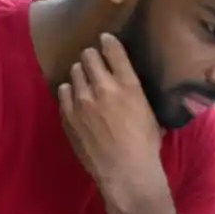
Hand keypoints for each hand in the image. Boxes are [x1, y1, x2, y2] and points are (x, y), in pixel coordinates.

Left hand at [58, 33, 162, 192]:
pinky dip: (70, 92)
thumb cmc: (146, 146)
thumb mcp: (151, 113)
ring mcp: (82, 101)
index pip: (113, 49)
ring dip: (81, 74)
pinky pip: (63, 91)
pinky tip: (77, 100)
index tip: (106, 41)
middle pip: (88, 56)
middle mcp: (103, 88)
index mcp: (129, 86)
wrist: (126, 172)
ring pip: (74, 72)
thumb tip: (128, 84)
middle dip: (92, 57)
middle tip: (95, 64)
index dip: (108, 42)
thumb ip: (136, 93)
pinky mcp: (68, 115)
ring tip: (86, 83)